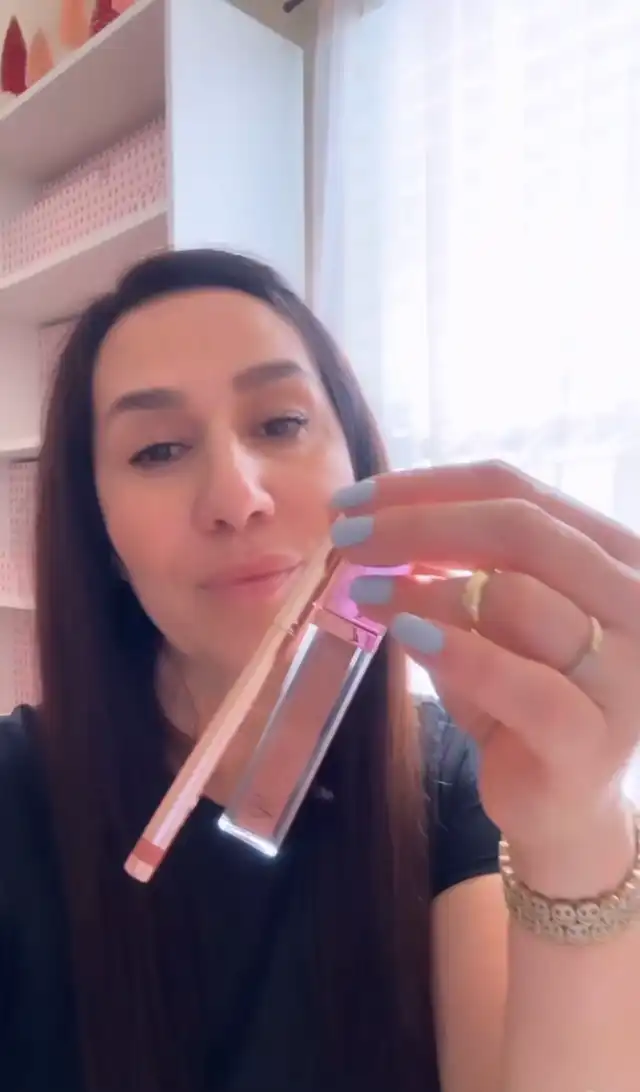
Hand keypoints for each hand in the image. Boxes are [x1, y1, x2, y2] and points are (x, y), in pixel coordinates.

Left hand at [330, 462, 639, 882]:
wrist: (564, 808)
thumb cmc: (522, 699)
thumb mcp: (490, 618)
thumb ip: (455, 565)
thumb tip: (373, 520)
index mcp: (615, 555)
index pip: (518, 491)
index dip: (428, 487)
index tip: (354, 496)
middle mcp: (636, 601)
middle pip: (520, 528)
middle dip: (417, 524)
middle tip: (347, 537)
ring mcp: (626, 672)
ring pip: (516, 596)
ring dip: (422, 587)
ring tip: (363, 590)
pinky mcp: (591, 738)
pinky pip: (517, 682)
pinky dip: (454, 651)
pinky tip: (403, 634)